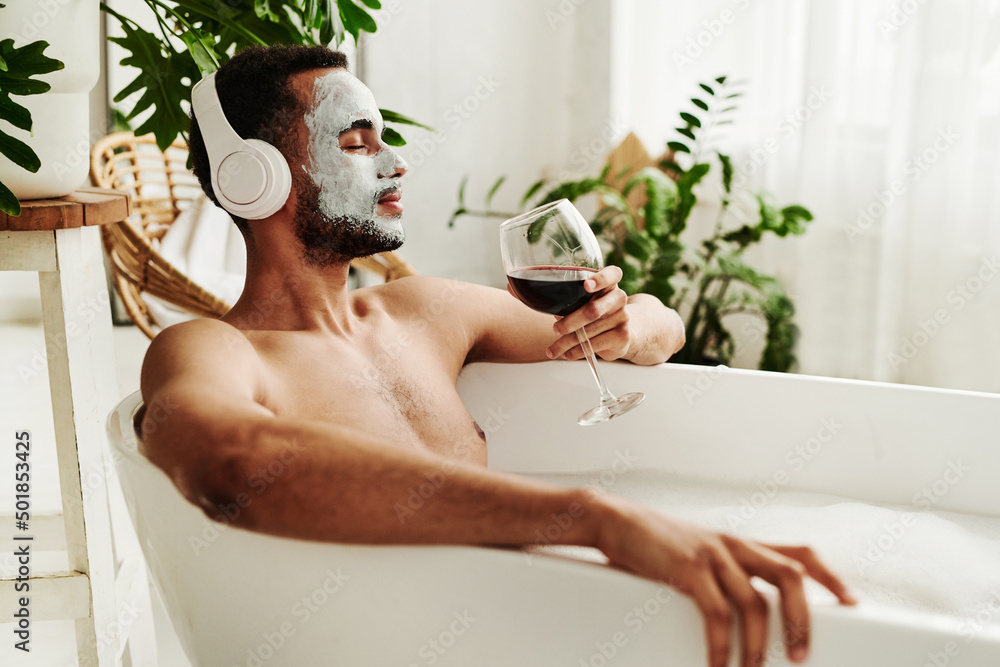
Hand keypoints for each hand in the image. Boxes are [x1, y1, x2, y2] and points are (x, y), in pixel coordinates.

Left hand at [545, 265, 632, 360]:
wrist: (619, 334)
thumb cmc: (594, 313)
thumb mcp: (584, 302)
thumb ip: (570, 300)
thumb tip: (540, 304)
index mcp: (609, 283)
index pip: (612, 274)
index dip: (600, 279)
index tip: (586, 285)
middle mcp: (619, 298)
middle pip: (593, 310)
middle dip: (570, 322)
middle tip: (556, 329)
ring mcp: (623, 317)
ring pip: (590, 331)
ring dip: (567, 342)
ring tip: (553, 350)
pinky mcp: (622, 336)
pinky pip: (595, 345)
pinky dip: (577, 351)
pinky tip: (567, 354)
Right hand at [593, 495, 857, 666]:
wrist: (612, 520)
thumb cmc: (651, 544)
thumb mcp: (695, 554)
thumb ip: (721, 573)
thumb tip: (741, 611)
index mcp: (739, 543)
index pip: (799, 551)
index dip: (829, 576)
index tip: (851, 603)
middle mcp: (733, 544)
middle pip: (790, 574)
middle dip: (803, 618)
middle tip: (801, 656)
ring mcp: (712, 554)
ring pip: (756, 601)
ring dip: (760, 644)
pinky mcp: (687, 567)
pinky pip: (716, 613)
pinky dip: (722, 645)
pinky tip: (719, 664)